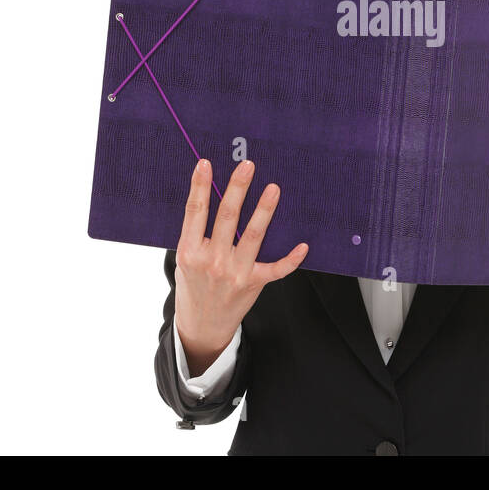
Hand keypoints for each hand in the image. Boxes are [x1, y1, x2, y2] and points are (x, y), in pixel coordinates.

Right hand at [174, 158, 307, 376]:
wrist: (201, 326)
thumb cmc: (194, 285)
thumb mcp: (185, 259)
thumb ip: (196, 233)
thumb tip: (210, 194)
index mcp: (189, 251)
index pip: (194, 212)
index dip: (199, 186)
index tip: (206, 163)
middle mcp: (211, 260)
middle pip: (226, 218)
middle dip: (237, 189)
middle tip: (247, 166)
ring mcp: (234, 273)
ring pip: (253, 236)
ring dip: (264, 211)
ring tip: (273, 188)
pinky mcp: (253, 283)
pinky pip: (276, 269)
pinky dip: (291, 259)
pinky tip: (303, 246)